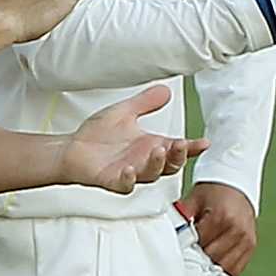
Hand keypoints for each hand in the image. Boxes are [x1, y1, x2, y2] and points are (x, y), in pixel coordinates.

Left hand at [61, 87, 204, 193]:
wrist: (71, 149)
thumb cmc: (97, 136)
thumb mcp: (125, 112)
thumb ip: (145, 103)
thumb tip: (165, 90)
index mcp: (150, 146)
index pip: (177, 148)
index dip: (192, 147)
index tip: (203, 142)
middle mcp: (144, 161)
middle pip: (170, 165)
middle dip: (178, 156)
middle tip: (181, 145)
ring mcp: (131, 172)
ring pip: (151, 174)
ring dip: (157, 164)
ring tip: (158, 151)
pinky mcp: (113, 181)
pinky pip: (125, 185)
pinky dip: (128, 179)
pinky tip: (130, 170)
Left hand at [185, 181, 258, 275]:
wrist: (236, 184)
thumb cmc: (214, 192)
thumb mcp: (193, 200)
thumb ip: (180, 217)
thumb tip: (167, 234)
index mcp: (220, 218)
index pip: (199, 245)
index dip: (187, 249)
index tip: (182, 249)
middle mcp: (236, 230)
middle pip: (211, 258)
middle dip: (198, 259)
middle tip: (190, 254)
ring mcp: (246, 240)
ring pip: (223, 267)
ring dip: (211, 266)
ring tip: (203, 257)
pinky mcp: (251, 246)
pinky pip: (235, 268)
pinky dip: (223, 268)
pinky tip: (215, 261)